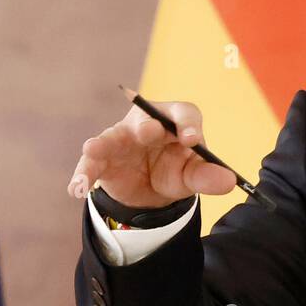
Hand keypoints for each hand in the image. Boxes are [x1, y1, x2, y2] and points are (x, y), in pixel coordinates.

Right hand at [67, 100, 236, 207]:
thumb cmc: (175, 171)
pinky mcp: (102, 160)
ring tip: (92, 149)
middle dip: (147, 125)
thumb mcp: (192, 176)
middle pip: (146, 118)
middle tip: (148, 132)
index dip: (188, 123)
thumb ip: (208, 176)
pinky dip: (82, 175)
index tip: (193, 140)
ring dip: (101, 143)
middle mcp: (146, 124)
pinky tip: (76, 188)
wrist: (150, 192)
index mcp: (175, 121)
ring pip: (110, 137)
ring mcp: (120, 140)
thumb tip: (229, 182)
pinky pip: (90, 165)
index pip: (184, 113)